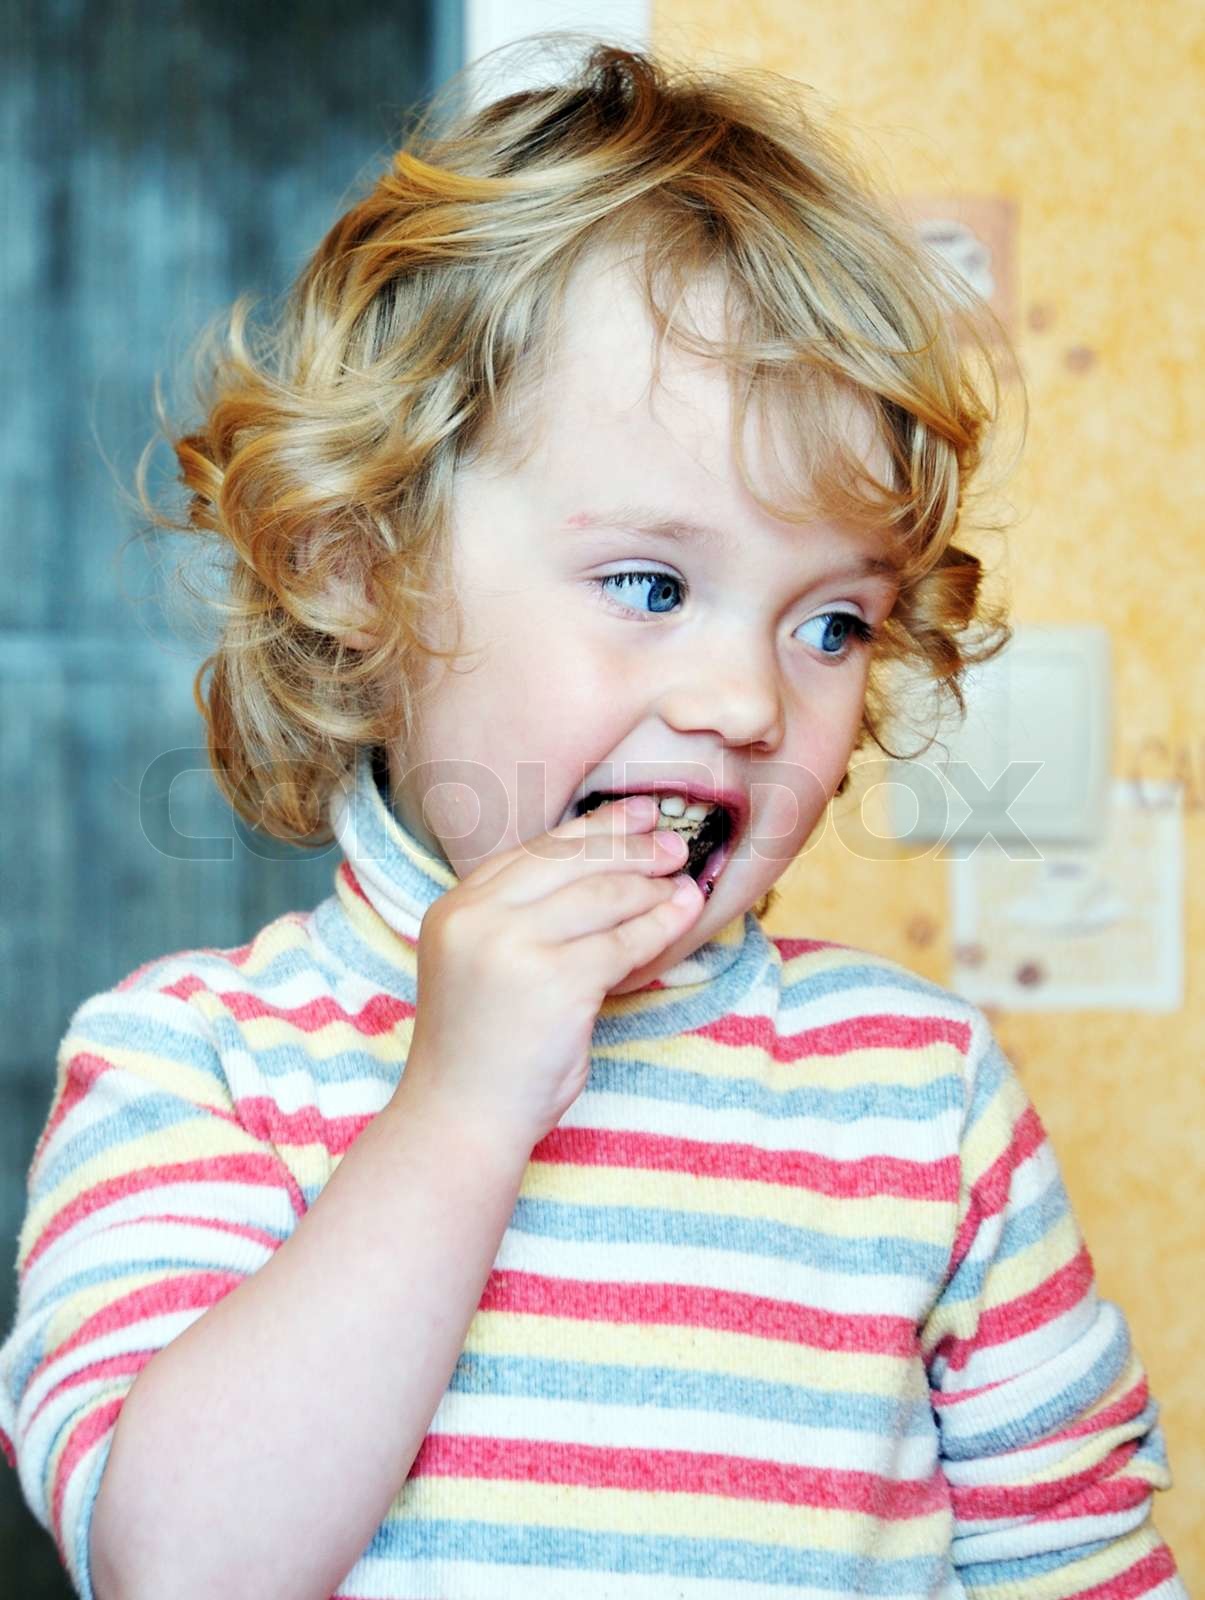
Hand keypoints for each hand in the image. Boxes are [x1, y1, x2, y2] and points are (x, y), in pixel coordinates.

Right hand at [397, 796, 703, 1152]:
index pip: (534, 850)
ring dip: (652, 885)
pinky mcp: (555, 981)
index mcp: (455, 906)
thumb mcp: (485, 964)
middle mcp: (477, 917)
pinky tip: (682, 917)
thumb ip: (523, 918)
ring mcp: (512, 946)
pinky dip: (660, 926)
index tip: (633, 816)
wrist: (463, 1118)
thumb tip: (606, 871)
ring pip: (603, 895)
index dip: (591, 829)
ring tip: (683, 881)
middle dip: (629, 845)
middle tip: (672, 842)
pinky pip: (623, 942)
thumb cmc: (482, 1048)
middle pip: (570, 859)